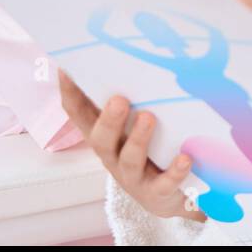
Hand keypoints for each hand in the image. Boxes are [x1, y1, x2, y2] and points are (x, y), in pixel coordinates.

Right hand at [58, 69, 207, 223]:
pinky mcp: (158, 193)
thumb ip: (130, 97)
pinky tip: (185, 158)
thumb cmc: (148, 149)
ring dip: (138, 139)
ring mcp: (133, 177)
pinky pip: (164, 184)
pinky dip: (174, 172)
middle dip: (108, 119)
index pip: (78, 114)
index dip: (70, 94)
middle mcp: (113, 156)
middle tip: (119, 99)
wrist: (167, 197)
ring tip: (148, 117)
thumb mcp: (131, 125)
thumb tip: (132, 54)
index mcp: (103, 136)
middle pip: (101, 140)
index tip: (67, 69)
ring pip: (130, 160)